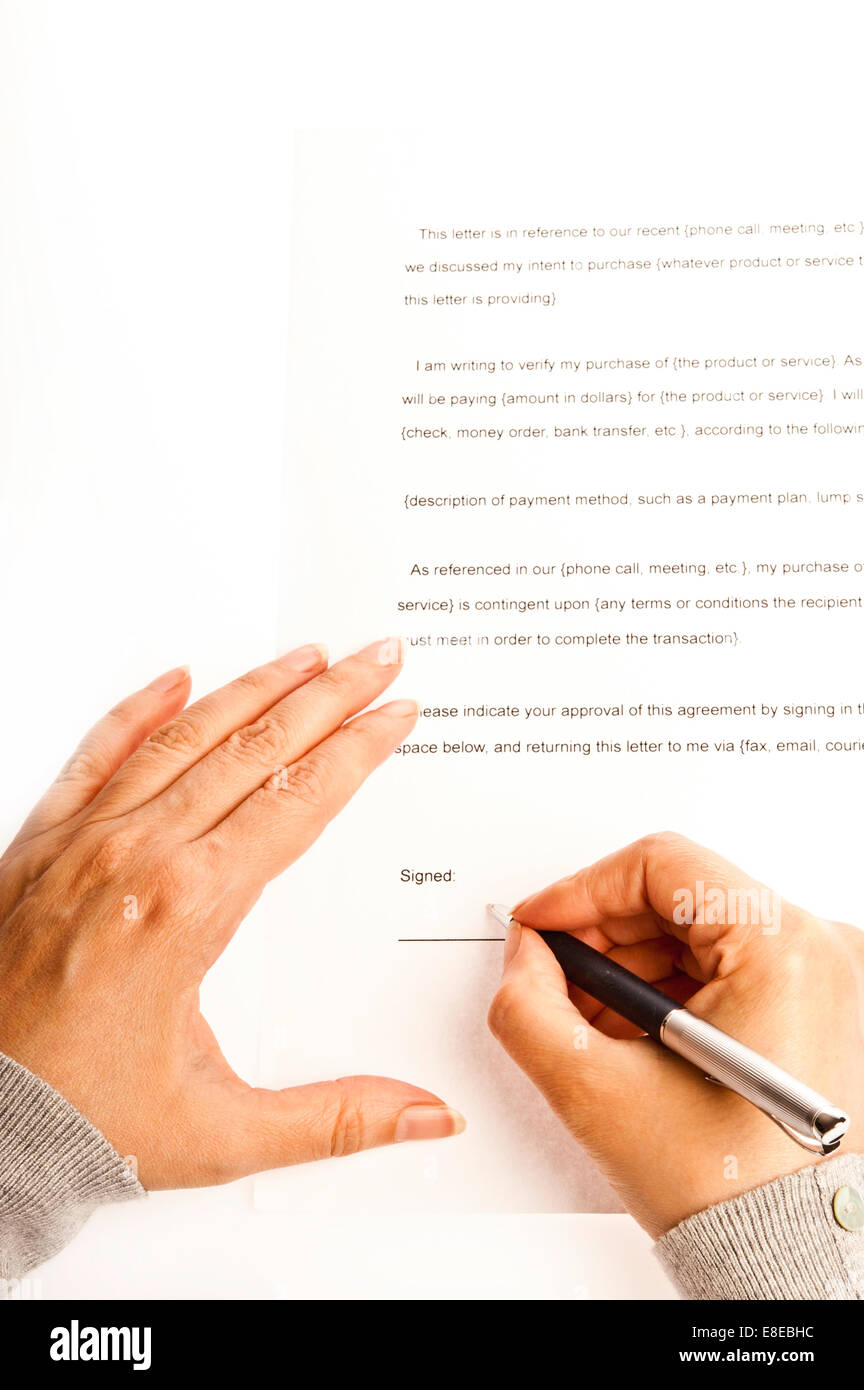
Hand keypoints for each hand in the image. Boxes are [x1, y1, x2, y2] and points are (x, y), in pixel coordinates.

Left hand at [0, 639, 463, 1188]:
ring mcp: (84, 842)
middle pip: (255, 750)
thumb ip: (336, 1118)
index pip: (298, 802)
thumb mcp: (222, 1133)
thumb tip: (429, 1116)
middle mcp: (136, 856)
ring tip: (305, 655)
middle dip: (328, 695)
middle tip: (376, 657)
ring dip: (252, 688)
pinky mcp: (39, 845)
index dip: (357, 750)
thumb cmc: (81, 1122)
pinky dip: (137, 709)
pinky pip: (95, 755)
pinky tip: (174, 678)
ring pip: (184, 737)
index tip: (397, 713)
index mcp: (188, 909)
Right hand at [488, 832, 863, 1236]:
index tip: (541, 924)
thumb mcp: (594, 1089)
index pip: (661, 865)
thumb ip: (530, 1005)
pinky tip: (634, 1035)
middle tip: (555, 979)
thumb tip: (525, 955)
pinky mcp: (815, 1002)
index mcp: (783, 948)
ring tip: (592, 1022)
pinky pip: (725, 963)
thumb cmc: (728, 1190)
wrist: (785, 1258)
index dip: (582, 890)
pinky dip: (669, 988)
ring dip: (631, 966)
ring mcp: (823, 976)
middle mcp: (818, 950)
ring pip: (697, 930)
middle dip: (602, 937)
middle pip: (679, 896)